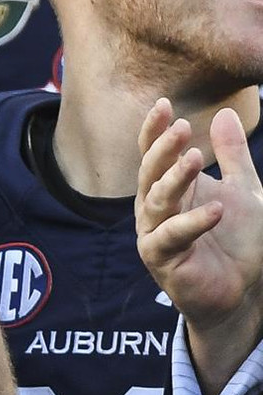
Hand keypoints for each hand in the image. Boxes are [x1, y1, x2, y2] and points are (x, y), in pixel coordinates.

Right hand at [136, 99, 262, 393]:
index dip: (155, 130)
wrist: (244, 290)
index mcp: (169, 188)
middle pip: (150, 172)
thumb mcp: (243, 191)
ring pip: (156, 200)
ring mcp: (154, 232)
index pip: (153, 153)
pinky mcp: (161, 258)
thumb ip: (232, 156)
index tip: (165, 104)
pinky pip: (172, 236)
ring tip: (194, 159)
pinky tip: (216, 210)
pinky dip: (194, 222)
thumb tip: (224, 114)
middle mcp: (154, 208)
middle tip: (182, 128)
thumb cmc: (238, 242)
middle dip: (163, 149)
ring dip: (174, 178)